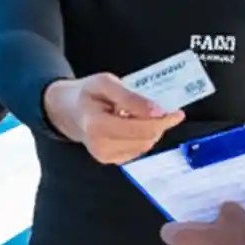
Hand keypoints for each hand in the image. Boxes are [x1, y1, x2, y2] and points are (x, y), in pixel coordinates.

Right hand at [43, 73, 185, 164]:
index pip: (141, 129)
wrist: (67, 110)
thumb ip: (131, 97)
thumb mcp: (106, 83)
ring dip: (151, 130)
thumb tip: (158, 111)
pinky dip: (142, 136)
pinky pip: (138, 149)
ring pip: (145, 145)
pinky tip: (132, 124)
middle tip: (160, 108)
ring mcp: (106, 157)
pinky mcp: (111, 161)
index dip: (162, 121)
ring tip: (138, 113)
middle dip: (158, 124)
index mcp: (97, 126)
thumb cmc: (86, 93)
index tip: (177, 112)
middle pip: (146, 139)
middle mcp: (101, 147)